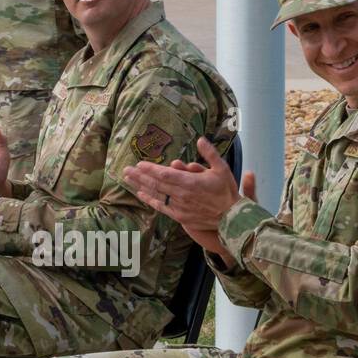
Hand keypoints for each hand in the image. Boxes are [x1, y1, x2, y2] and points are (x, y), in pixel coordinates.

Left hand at [123, 141, 257, 261]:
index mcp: (191, 182)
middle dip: (139, 176)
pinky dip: (149, 200)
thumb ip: (210, 153)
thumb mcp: (222, 168)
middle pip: (156, 184)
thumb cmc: (227, 192)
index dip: (150, 169)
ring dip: (140, 186)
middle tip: (126, 169)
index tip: (139, 163)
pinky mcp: (179, 216)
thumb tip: (200, 139)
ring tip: (127, 179)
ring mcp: (179, 207)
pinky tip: (140, 194)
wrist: (231, 218)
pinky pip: (160, 207)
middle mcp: (182, 195)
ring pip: (156, 195)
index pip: (165, 174)